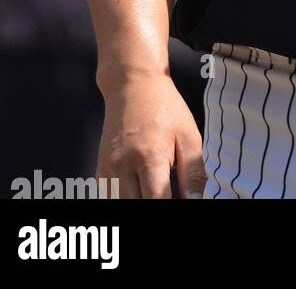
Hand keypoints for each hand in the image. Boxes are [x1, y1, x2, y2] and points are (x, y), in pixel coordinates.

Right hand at [96, 71, 205, 198]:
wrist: (132, 84)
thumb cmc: (165, 108)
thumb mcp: (188, 135)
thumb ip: (193, 172)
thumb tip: (195, 200)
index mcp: (149, 157)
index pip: (156, 201)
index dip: (169, 210)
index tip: (180, 206)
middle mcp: (123, 166)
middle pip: (135, 207)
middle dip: (152, 208)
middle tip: (166, 195)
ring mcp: (108, 170)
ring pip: (118, 206)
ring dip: (137, 204)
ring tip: (151, 192)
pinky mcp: (100, 171)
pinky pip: (109, 197)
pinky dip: (123, 200)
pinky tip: (138, 192)